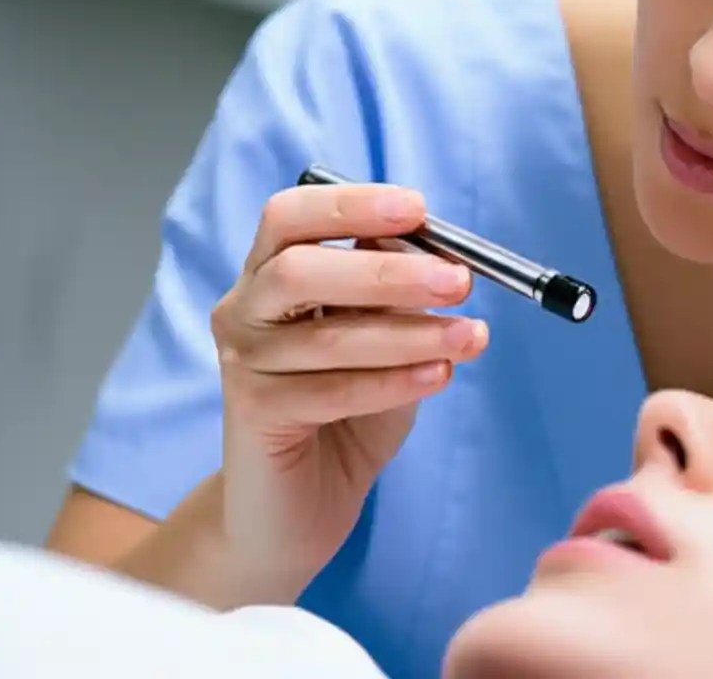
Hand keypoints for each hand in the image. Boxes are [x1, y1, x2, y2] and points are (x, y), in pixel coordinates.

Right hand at [210, 182, 488, 596]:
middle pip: (300, 269)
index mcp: (269, 274)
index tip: (418, 207)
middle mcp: (244, 310)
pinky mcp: (254, 414)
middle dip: (388, 273)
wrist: (299, 507)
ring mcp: (242, 363)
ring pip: (327, 336)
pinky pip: (332, 391)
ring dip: (410, 332)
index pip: (290, 216)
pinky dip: (394, 381)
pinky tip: (440, 376)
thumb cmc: (345, 412)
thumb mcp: (382, 341)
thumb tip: (444, 255)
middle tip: (460, 281)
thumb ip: (396, 298)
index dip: (350, 205)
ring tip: (471, 337)